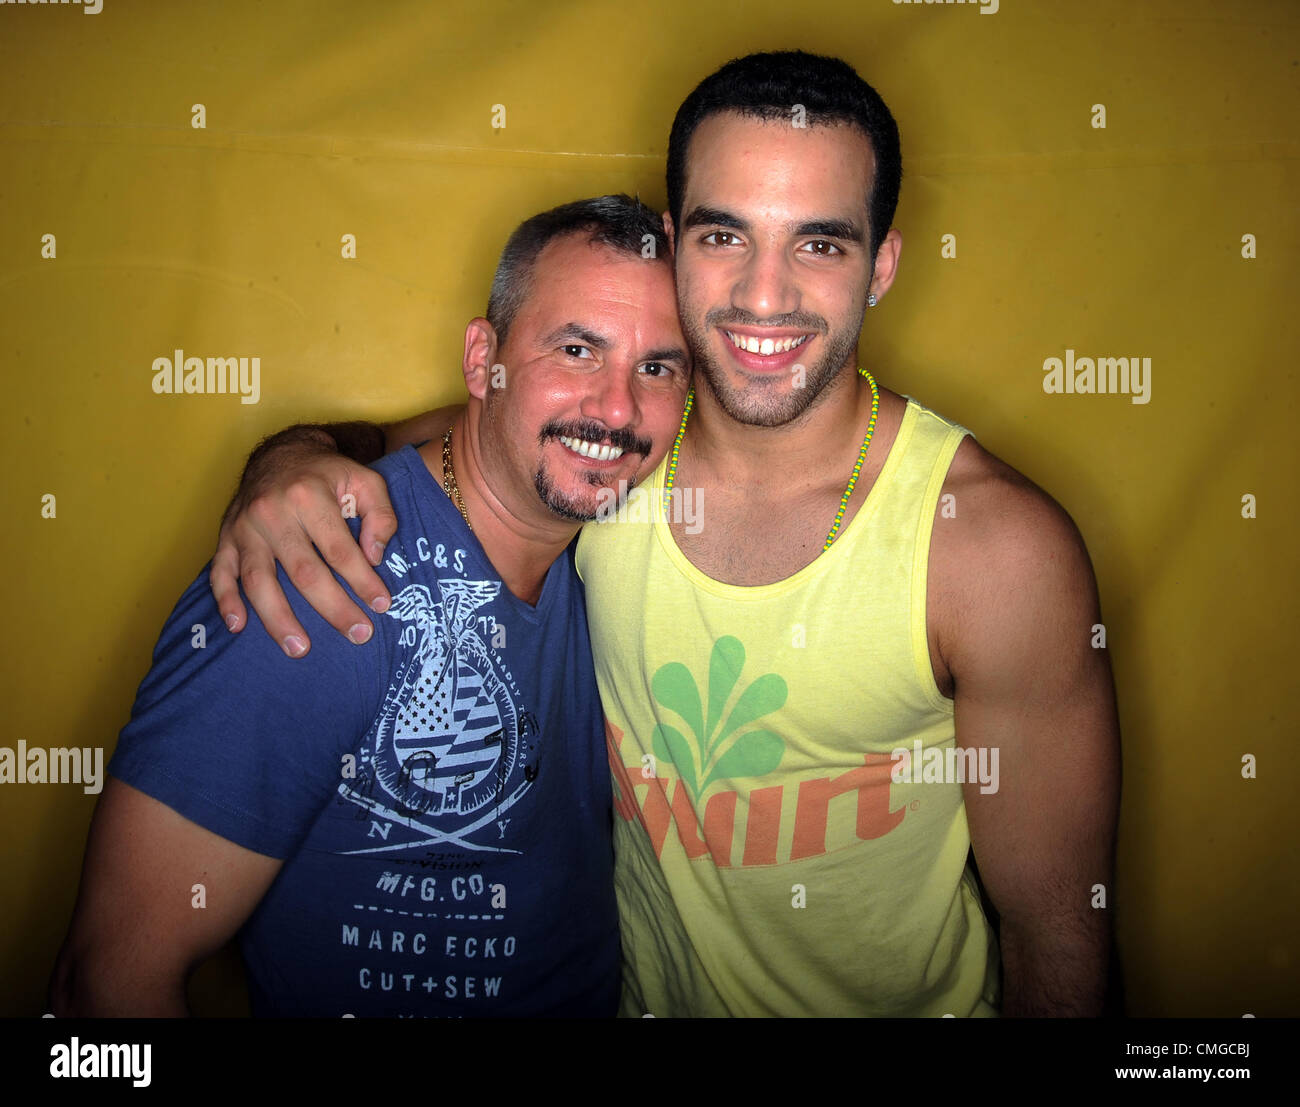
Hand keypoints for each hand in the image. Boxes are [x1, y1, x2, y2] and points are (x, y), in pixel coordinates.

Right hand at [210, 434, 396, 655]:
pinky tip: (238, 627)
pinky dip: (226, 601)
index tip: (382, 605)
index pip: (339, 550)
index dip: (362, 581)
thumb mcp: (365, 480)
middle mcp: (272, 512)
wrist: (281, 453)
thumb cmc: (328, 474)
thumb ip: (380, 516)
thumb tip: (374, 557)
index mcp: (309, 496)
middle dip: (333, 608)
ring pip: (259, 581)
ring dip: (278, 619)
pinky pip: (220, 573)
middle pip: (303, 572)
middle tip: (358, 635)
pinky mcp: (225, 537)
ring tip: (300, 649)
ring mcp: (244, 527)